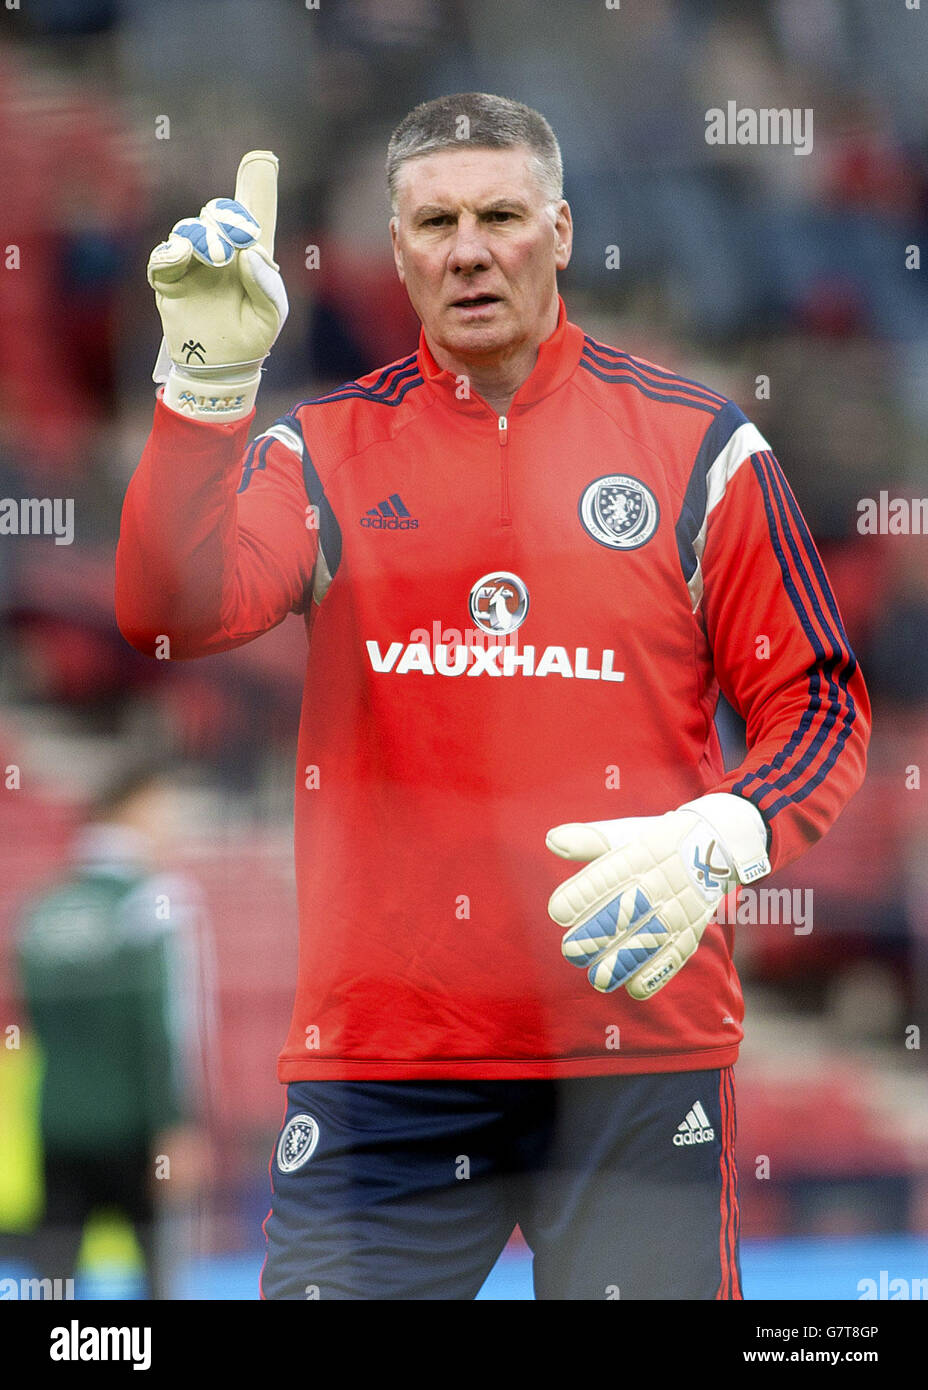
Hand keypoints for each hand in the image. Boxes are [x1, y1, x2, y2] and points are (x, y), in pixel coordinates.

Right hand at [147, 150, 288, 420]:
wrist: (220, 368)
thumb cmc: (250, 339)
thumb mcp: (270, 316)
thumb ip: (267, 286)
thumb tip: (251, 255)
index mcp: (250, 256)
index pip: (254, 216)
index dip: (257, 187)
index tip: (263, 158)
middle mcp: (221, 252)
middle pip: (219, 214)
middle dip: (229, 218)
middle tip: (240, 237)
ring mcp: (193, 264)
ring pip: (191, 230)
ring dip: (204, 236)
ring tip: (215, 256)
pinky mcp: (170, 281)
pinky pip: (164, 258)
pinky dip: (171, 252)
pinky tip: (183, 254)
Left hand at [546, 793, 769, 998]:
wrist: (715, 843)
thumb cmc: (653, 841)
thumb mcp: (623, 835)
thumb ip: (588, 841)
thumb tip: (551, 840)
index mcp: (640, 854)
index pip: (609, 875)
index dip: (584, 895)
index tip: (558, 912)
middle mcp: (661, 881)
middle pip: (629, 910)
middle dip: (600, 933)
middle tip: (571, 952)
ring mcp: (680, 906)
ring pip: (652, 937)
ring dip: (626, 961)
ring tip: (599, 980)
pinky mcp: (693, 927)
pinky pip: (679, 952)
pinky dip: (659, 972)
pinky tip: (636, 989)